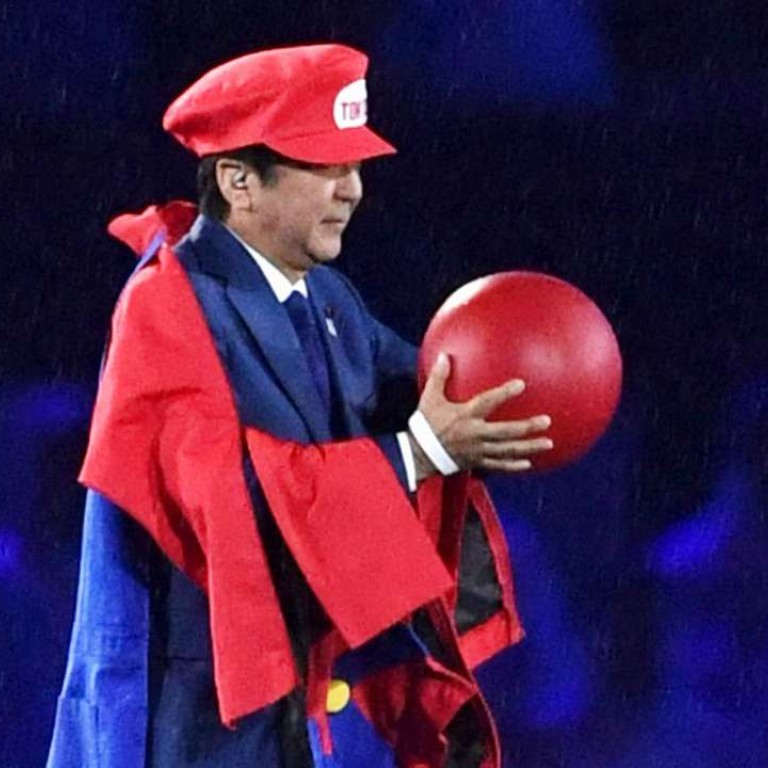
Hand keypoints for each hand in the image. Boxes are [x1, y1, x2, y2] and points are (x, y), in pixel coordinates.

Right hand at [410, 353, 552, 478]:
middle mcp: (475, 434)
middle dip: (527, 427)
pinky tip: (528, 463)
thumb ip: (439, 376)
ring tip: (547, 443)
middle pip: (506, 432)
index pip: (488, 402)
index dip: (504, 393)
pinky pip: (498, 465)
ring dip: (529, 447)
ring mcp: (478, 450)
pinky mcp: (477, 462)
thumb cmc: (425, 424)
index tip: (521, 385)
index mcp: (465, 416)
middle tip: (546, 421)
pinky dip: (513, 465)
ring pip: (507, 450)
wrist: (419, 454)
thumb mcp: (430, 398)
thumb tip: (444, 355)